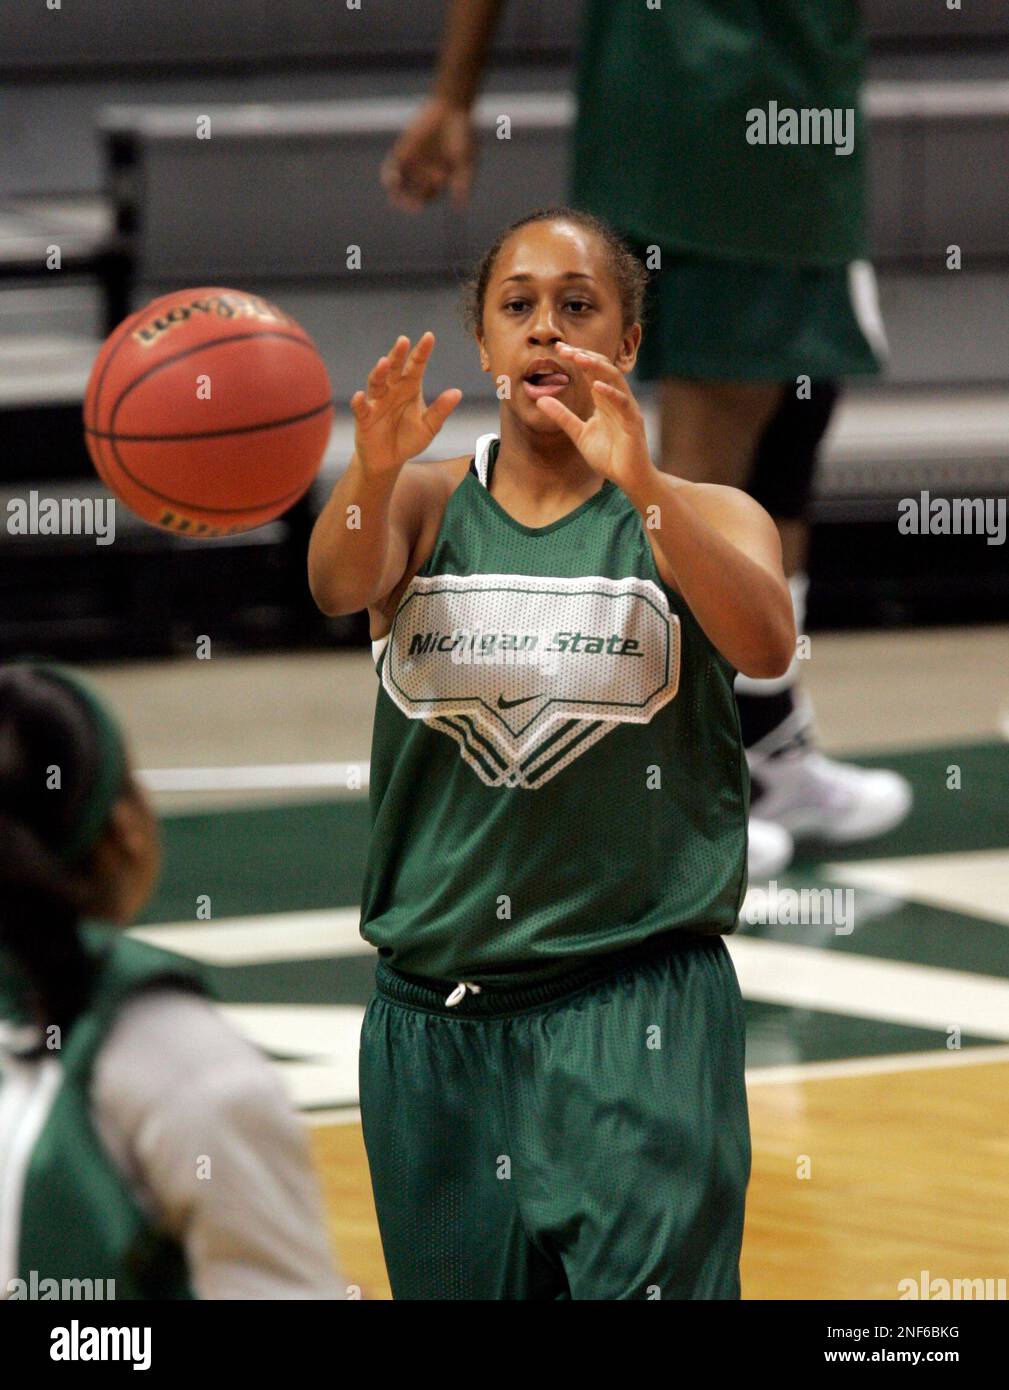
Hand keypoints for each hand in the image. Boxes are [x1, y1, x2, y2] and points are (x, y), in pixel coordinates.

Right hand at [351, 332, 461, 473]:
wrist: (390, 460)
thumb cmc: (408, 439)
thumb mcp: (429, 427)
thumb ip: (440, 410)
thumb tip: (457, 392)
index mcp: (410, 388)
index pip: (416, 367)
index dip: (422, 352)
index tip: (429, 336)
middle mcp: (392, 390)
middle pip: (394, 369)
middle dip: (398, 355)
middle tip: (403, 341)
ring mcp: (377, 402)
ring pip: (377, 382)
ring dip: (379, 372)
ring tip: (384, 362)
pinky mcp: (364, 417)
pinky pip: (361, 407)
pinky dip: (360, 401)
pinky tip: (360, 395)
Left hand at [381, 99, 476, 211]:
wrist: (450, 109)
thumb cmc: (463, 136)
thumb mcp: (466, 161)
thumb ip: (463, 182)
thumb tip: (460, 205)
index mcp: (440, 180)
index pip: (430, 195)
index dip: (429, 196)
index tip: (431, 190)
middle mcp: (425, 174)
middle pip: (414, 194)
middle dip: (411, 201)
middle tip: (410, 205)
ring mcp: (412, 163)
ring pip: (401, 184)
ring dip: (397, 193)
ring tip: (396, 197)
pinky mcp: (402, 150)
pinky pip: (392, 167)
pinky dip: (389, 175)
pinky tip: (391, 180)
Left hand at [534, 343, 653, 491]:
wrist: (629, 477)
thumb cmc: (608, 456)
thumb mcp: (579, 434)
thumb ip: (562, 416)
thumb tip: (540, 399)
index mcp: (604, 399)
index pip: (591, 371)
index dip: (577, 358)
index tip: (558, 349)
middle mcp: (616, 398)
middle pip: (603, 368)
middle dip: (584, 356)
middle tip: (565, 348)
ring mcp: (627, 408)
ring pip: (615, 379)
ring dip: (597, 367)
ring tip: (579, 358)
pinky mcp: (633, 422)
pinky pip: (623, 403)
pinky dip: (611, 393)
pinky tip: (597, 386)